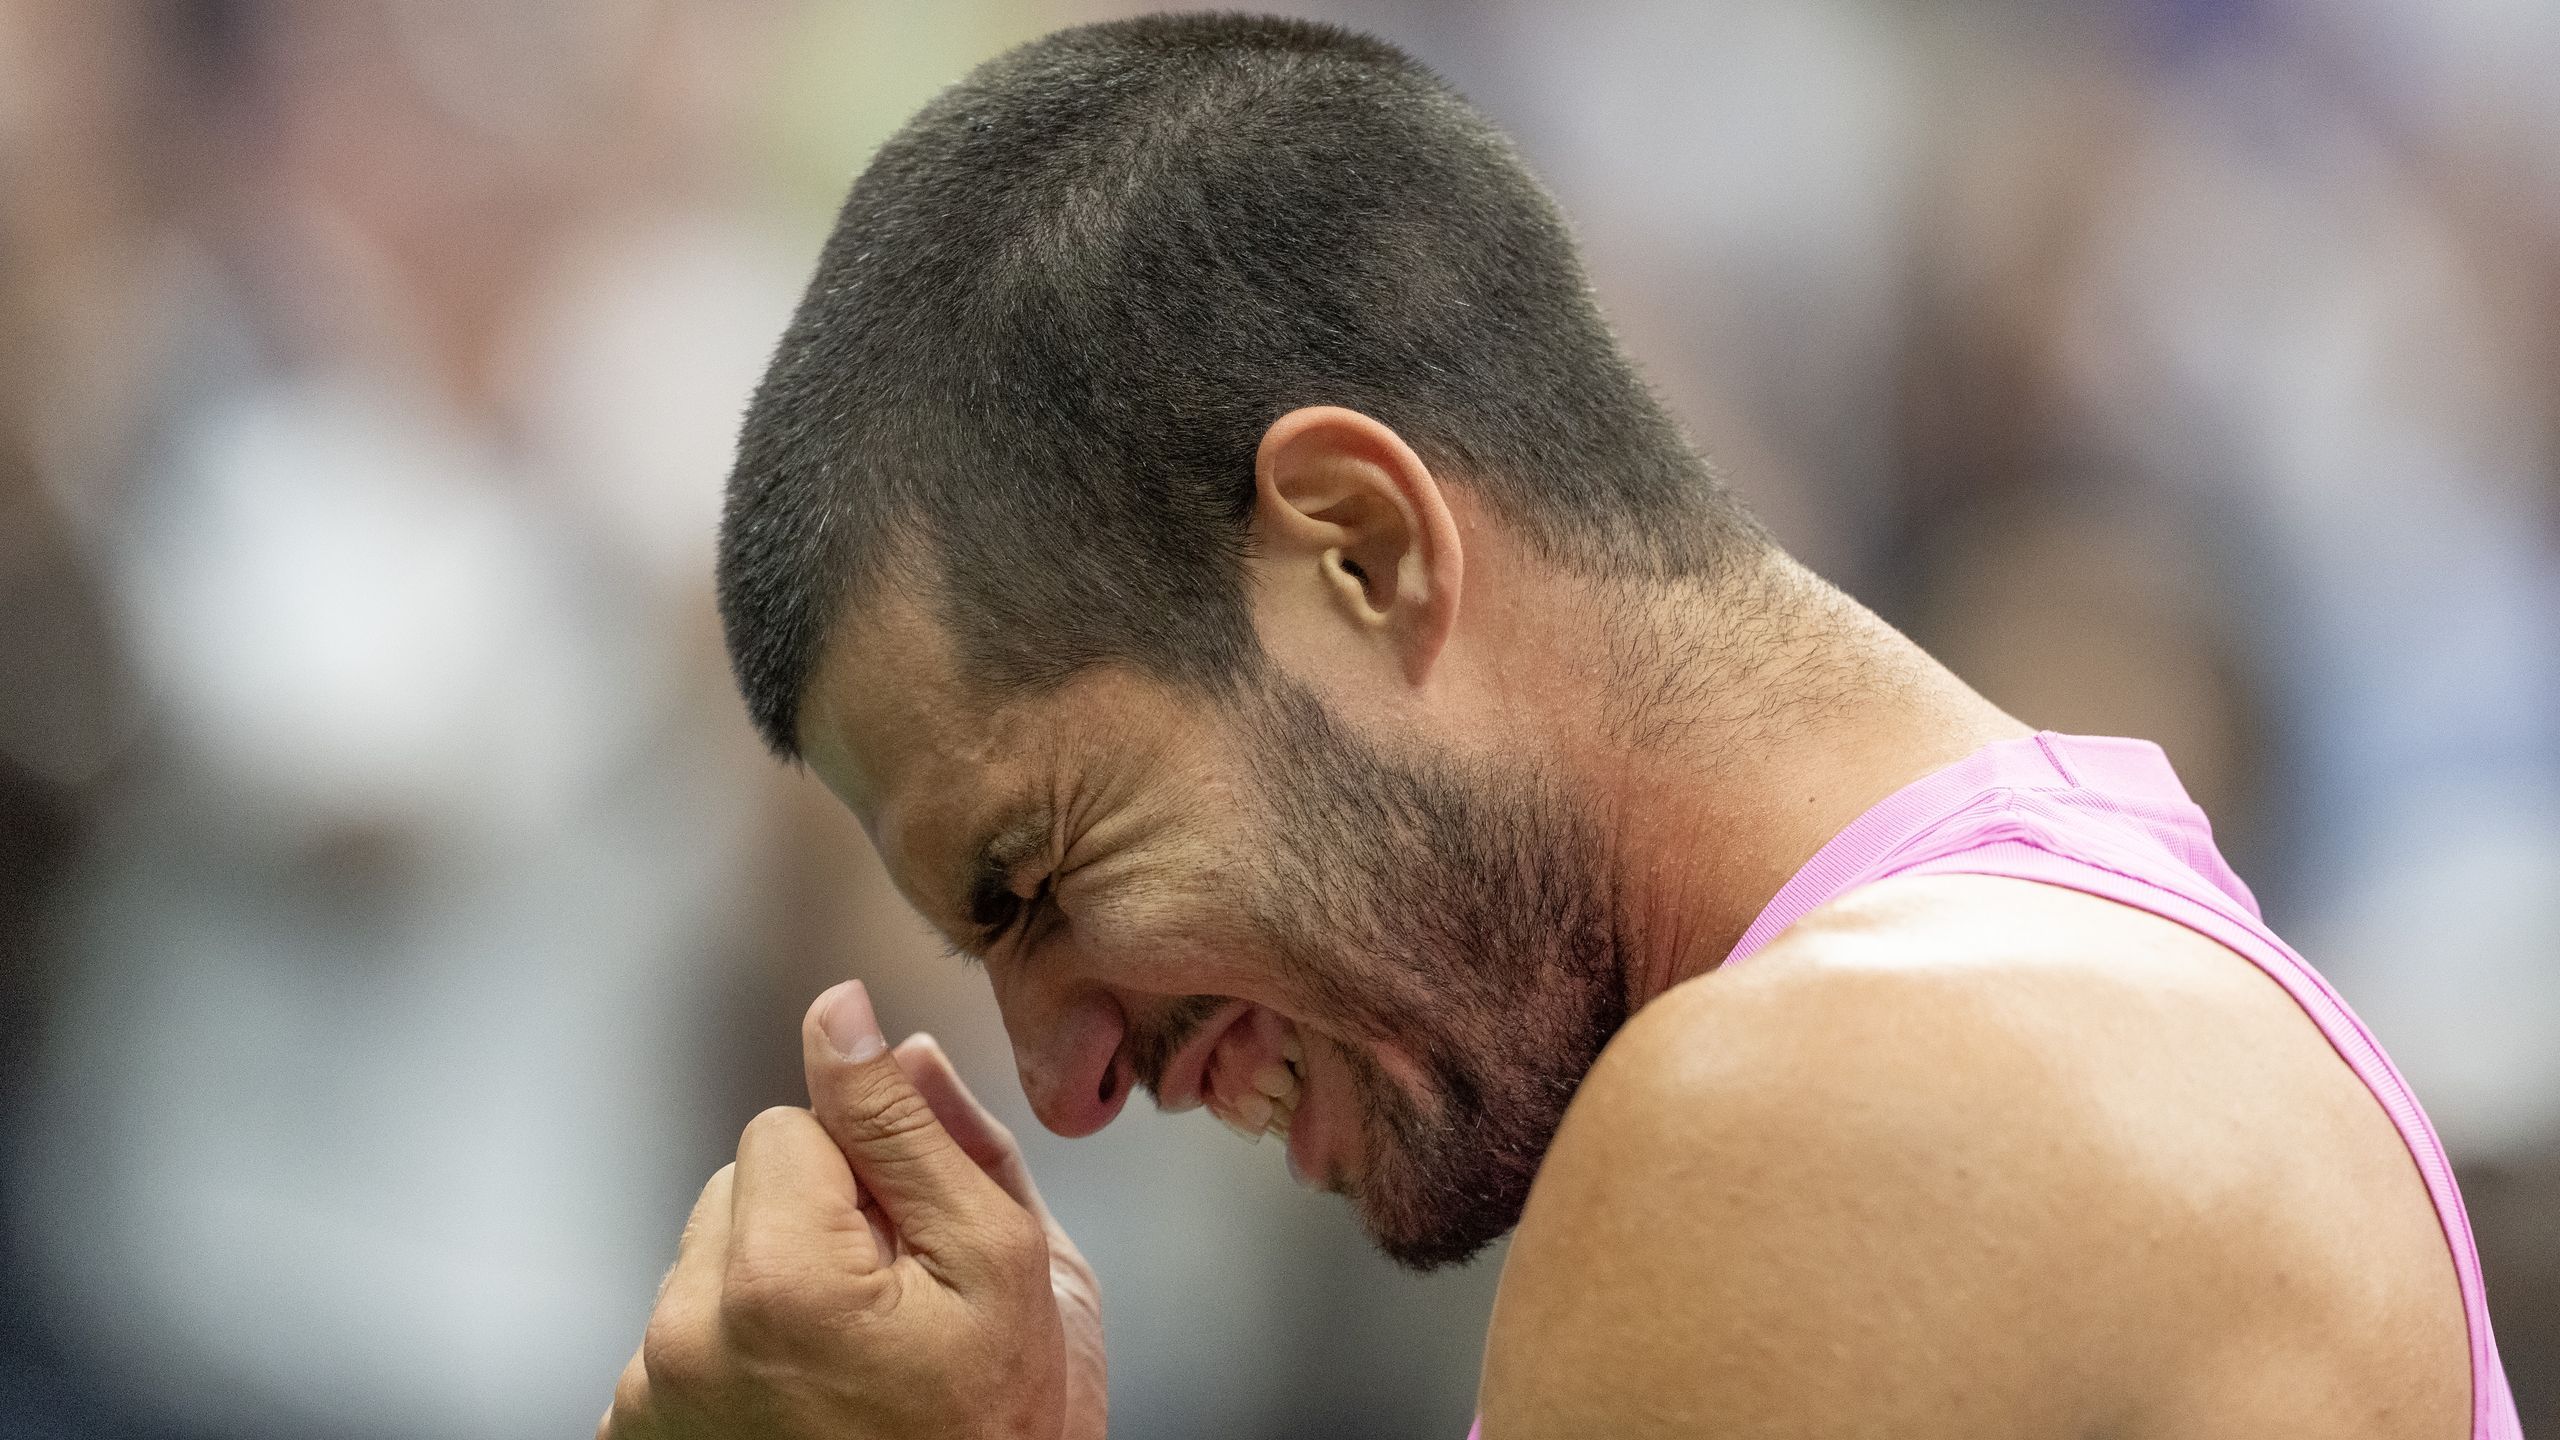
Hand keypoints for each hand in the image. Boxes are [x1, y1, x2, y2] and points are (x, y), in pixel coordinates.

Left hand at [600, 982, 1106, 1439]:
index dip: (869, 1173)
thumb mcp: (1003, 1263)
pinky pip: (679, 1333)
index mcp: (780, 1277)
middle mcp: (687, 1335)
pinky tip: (800, 1402)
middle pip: (740, 1185)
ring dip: (770, 1285)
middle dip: (813, 1220)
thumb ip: (921, 1131)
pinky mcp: (636, 1435)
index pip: (790, 1121)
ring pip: (709, 1256)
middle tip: (889, 1311)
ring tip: (847, 1366)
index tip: (909, 1253)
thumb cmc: (996, 1430)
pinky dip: (734, 1350)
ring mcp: (652, 1395)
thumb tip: (854, 1020)